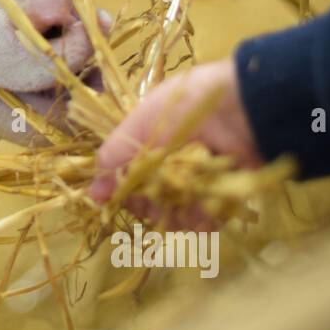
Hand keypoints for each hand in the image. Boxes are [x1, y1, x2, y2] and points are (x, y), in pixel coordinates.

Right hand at [89, 59, 263, 207]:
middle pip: (150, 199)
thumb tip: (91, 195)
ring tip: (181, 202)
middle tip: (153, 198)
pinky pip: (204, 218)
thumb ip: (113, 160)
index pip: (128, 176)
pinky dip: (200, 219)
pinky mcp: (222, 193)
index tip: (115, 199)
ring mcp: (197, 179)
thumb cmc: (181, 110)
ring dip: (173, 213)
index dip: (122, 190)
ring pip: (175, 212)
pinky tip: (200, 210)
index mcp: (150, 142)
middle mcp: (172, 161)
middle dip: (148, 204)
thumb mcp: (138, 127)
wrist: (238, 109)